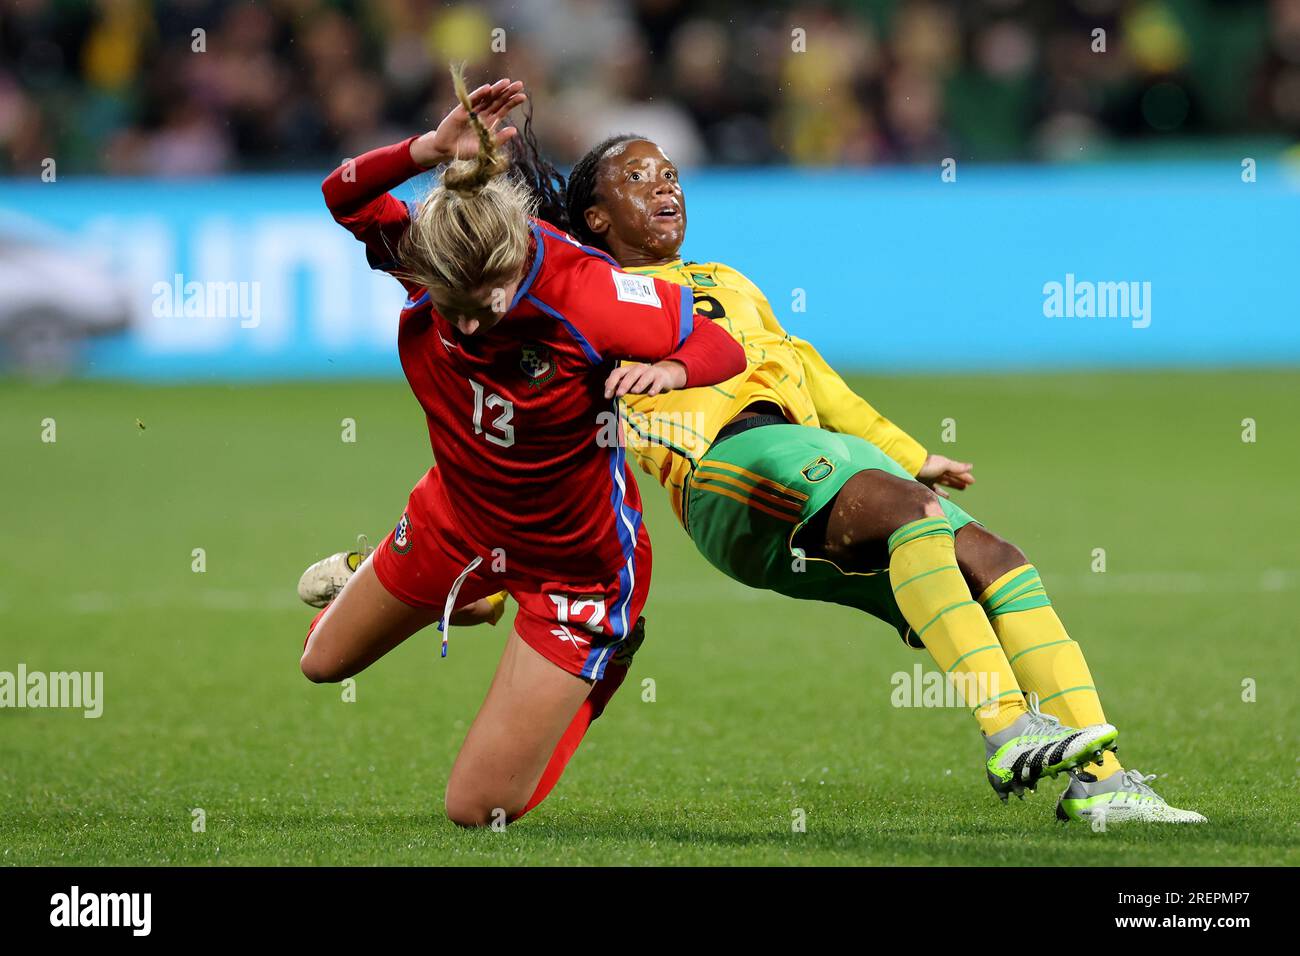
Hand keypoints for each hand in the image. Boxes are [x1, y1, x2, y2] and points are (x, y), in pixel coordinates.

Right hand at [409, 77, 526, 168]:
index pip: (503, 109)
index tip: (523, 96)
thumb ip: (499, 139)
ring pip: (487, 97)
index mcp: (490, 122)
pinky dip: (479, 94)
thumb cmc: (466, 150)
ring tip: (507, 82)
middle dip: (508, 92)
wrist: (446, 150)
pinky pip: (472, 100)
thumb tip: (515, 130)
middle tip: (519, 84)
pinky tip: (488, 88)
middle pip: (497, 100)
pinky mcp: (461, 110)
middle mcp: (482, 114)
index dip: (512, 102)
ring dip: (496, 89)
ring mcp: (472, 110)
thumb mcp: (486, 147)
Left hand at [604, 360, 686, 398]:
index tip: (607, 395)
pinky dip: (654, 388)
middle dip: (624, 384)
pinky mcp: (662, 378)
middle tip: (619, 394)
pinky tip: (651, 394)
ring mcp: (652, 372)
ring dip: (639, 384)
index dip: (611, 382)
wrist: (665, 376)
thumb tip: (608, 388)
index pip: (618, 372)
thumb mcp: (632, 382)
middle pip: (631, 374)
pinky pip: (658, 383)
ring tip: (634, 391)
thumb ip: (620, 384)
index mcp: (630, 369)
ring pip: (645, 376)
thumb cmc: (645, 381)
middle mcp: (640, 369)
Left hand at [916, 454, 973, 497]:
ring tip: (952, 494)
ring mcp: (928, 479)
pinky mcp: (922, 486)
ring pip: (941, 485)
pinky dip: (937, 495)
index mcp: (942, 465)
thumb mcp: (944, 465)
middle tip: (966, 487)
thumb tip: (971, 466)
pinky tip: (940, 498)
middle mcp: (936, 472)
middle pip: (949, 478)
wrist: (909, 468)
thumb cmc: (927, 466)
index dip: (964, 476)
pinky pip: (932, 492)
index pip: (956, 471)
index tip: (972, 481)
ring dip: (948, 488)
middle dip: (957, 482)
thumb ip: (957, 467)